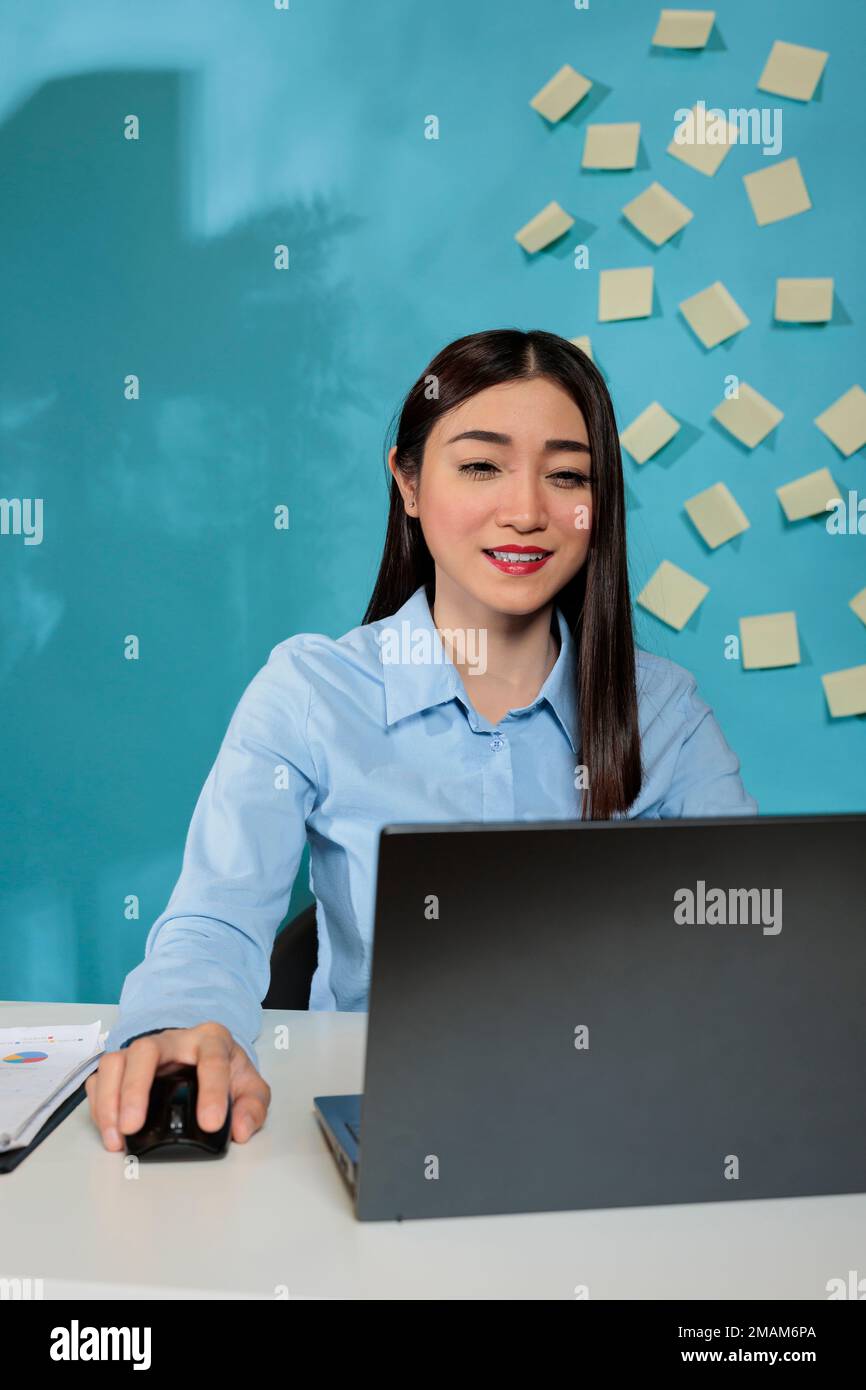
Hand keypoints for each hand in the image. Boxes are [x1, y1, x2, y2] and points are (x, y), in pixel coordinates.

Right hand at [84, 1022, 270, 1150]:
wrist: (204, 1057)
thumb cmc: (225, 1071)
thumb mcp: (249, 1086)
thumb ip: (253, 1106)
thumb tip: (241, 1129)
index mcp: (210, 1040)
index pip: (211, 1058)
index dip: (211, 1090)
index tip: (210, 1124)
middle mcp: (172, 1040)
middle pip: (146, 1050)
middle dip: (135, 1088)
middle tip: (134, 1125)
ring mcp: (143, 1052)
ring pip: (116, 1061)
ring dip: (110, 1099)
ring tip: (117, 1136)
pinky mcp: (124, 1067)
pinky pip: (102, 1078)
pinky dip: (100, 1105)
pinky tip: (110, 1131)